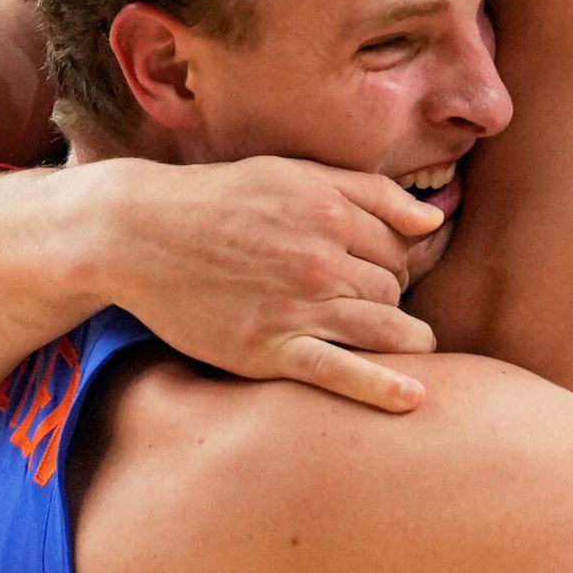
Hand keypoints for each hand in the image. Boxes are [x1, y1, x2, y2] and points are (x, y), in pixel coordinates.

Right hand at [92, 155, 448, 411]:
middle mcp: (320, 258)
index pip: (399, 248)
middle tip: (365, 301)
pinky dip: (379, 387)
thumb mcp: (294, 175)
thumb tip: (432, 221)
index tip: (374, 269)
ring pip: (381, 329)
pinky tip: (413, 398)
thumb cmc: (219, 199)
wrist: (140, 232)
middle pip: (393, 290)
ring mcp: (296, 306)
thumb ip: (369, 193)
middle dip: (389, 298)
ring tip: (411, 346)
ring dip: (403, 340)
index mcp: (329, 210)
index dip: (395, 261)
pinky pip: (338, 371)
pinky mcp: (269, 348)